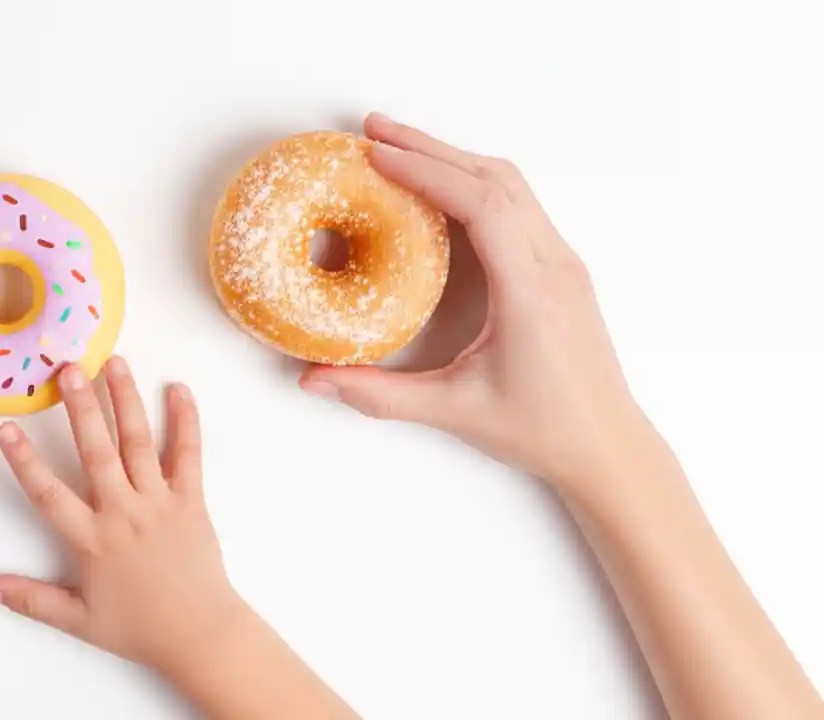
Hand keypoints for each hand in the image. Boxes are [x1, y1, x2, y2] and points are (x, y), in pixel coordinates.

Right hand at [0, 358, 247, 672]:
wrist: (200, 635)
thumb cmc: (139, 628)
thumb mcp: (77, 619)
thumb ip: (29, 599)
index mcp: (91, 540)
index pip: (48, 493)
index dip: (25, 460)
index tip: (6, 427)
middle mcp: (123, 513)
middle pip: (96, 452)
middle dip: (80, 409)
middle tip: (67, 369)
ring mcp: (159, 503)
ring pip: (138, 443)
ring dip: (125, 400)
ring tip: (114, 363)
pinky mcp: (191, 500)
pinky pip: (188, 454)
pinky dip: (185, 421)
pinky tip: (179, 389)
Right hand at [301, 112, 650, 492]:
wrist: (607, 446)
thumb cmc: (542, 430)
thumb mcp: (455, 413)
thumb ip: (380, 395)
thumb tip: (315, 379)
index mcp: (529, 293)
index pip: (480, 204)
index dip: (425, 171)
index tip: (375, 154)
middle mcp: (553, 266)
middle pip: (495, 178)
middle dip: (430, 147)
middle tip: (373, 130)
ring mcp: (563, 263)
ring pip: (511, 184)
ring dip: (454, 158)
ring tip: (400, 147)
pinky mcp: (561, 269)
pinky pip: (520, 204)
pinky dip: (475, 181)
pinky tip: (442, 186)